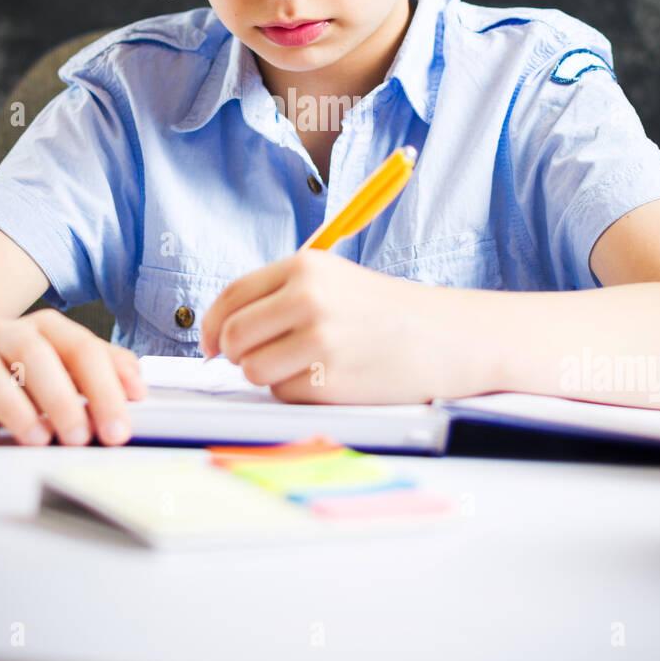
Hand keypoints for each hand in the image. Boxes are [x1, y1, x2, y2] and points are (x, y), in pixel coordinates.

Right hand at [0, 309, 147, 444]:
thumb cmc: (19, 365)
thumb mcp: (64, 360)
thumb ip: (103, 369)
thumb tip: (137, 389)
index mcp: (43, 328)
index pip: (80, 348)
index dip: (104, 386)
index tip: (120, 424)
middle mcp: (2, 333)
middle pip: (33, 353)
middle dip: (62, 397)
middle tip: (81, 436)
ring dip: (12, 405)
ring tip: (37, 438)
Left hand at [199, 249, 460, 403]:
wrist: (449, 337)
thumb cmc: (387, 312)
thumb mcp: (334, 281)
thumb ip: (280, 295)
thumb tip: (219, 332)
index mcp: (304, 266)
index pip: (231, 296)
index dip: (211, 325)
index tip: (210, 343)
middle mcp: (308, 298)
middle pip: (233, 336)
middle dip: (235, 354)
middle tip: (258, 359)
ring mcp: (319, 339)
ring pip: (253, 370)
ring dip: (270, 375)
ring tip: (309, 364)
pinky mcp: (331, 379)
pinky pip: (284, 394)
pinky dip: (300, 392)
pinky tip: (333, 377)